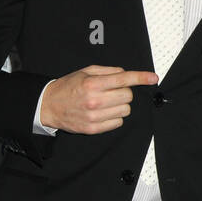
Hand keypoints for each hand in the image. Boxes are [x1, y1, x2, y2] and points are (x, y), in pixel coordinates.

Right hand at [40, 65, 157, 133]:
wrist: (48, 105)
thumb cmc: (68, 87)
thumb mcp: (85, 72)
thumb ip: (108, 71)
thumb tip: (126, 74)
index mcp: (92, 84)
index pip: (123, 79)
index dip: (141, 77)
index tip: (153, 78)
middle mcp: (94, 100)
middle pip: (128, 96)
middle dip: (124, 92)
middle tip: (111, 91)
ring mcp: (94, 116)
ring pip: (125, 111)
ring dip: (120, 105)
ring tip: (106, 102)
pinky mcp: (92, 129)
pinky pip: (117, 123)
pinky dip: (114, 118)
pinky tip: (103, 112)